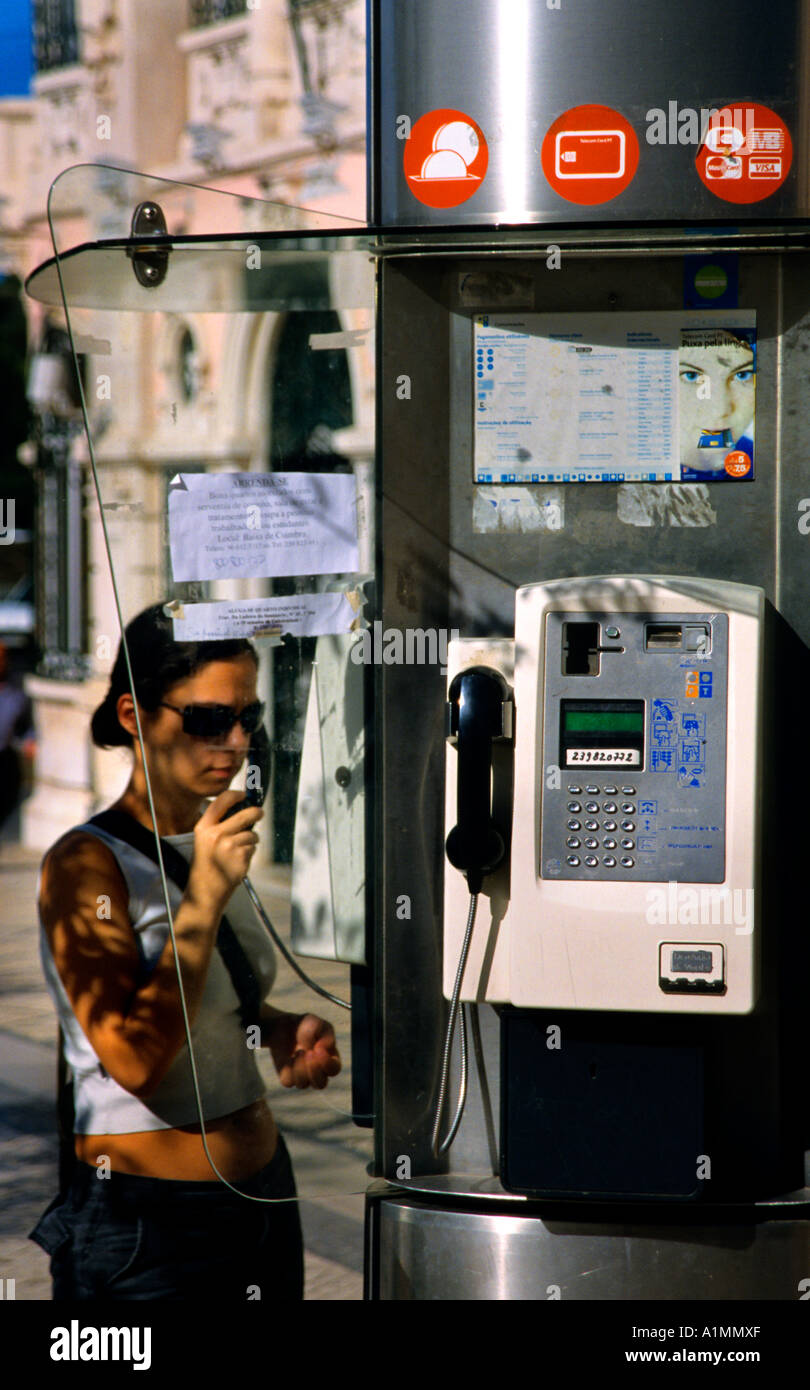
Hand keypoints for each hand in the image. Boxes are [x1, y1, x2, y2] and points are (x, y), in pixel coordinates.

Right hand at [189, 789, 262, 907]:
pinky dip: (249, 852)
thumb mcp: (203, 839)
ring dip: (251, 839)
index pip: (221, 802)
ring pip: (251, 834)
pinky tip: (238, 859)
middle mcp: (216, 835)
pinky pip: (252, 848)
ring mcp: (229, 846)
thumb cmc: (206, 863)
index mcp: (203, 827)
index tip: (243, 795)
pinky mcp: (240, 857)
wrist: (205, 889)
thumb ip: (218, 824)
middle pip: (245, 814)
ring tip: (238, 849)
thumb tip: (241, 808)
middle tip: (259, 813)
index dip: (235, 795)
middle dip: (256, 812)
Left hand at [268, 1012, 340, 1089]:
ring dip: (300, 1068)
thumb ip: (324, 1035)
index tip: (318, 1049)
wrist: (284, 1026)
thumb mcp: (317, 1024)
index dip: (327, 1063)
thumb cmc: (305, 1026)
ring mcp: (302, 1076)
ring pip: (303, 1084)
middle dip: (314, 1070)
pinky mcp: (287, 1076)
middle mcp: (317, 1072)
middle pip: (321, 1084)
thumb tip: (322, 1049)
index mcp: (330, 1059)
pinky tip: (288, 1057)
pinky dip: (288, 1069)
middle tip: (308, 1053)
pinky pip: (287, 1081)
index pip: (334, 1069)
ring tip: (298, 1052)